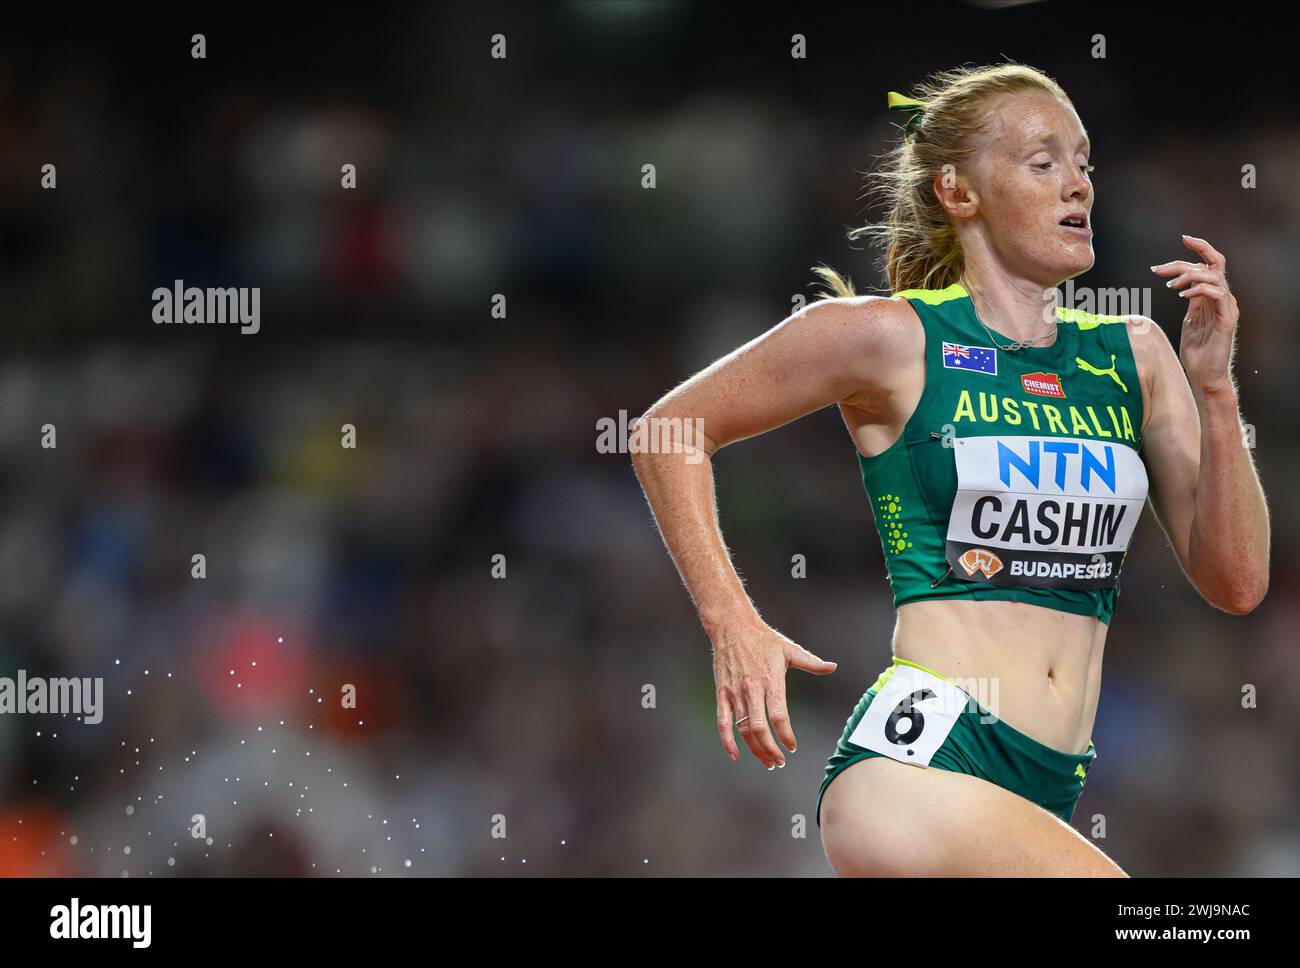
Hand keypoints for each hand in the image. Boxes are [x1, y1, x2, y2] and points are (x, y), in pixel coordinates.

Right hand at [711, 618, 836, 768]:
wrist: (732, 627)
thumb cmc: (764, 639)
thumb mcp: (790, 649)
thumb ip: (812, 663)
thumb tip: (833, 667)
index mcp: (771, 681)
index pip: (779, 716)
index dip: (786, 735)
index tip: (792, 747)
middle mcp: (752, 690)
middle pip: (760, 729)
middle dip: (770, 750)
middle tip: (779, 762)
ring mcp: (735, 693)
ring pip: (743, 729)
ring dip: (754, 750)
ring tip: (766, 761)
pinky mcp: (722, 694)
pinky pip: (723, 722)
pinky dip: (727, 741)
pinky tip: (735, 755)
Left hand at [1150, 235, 1239, 396]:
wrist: (1204, 376)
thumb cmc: (1196, 352)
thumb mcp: (1190, 322)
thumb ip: (1190, 303)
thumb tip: (1180, 287)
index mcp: (1213, 297)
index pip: (1210, 264)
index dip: (1198, 249)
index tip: (1182, 238)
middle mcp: (1222, 298)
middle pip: (1210, 265)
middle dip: (1183, 262)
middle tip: (1158, 270)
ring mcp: (1226, 308)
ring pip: (1214, 276)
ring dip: (1190, 276)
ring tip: (1170, 286)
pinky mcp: (1227, 320)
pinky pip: (1218, 295)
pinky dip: (1200, 291)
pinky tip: (1183, 296)